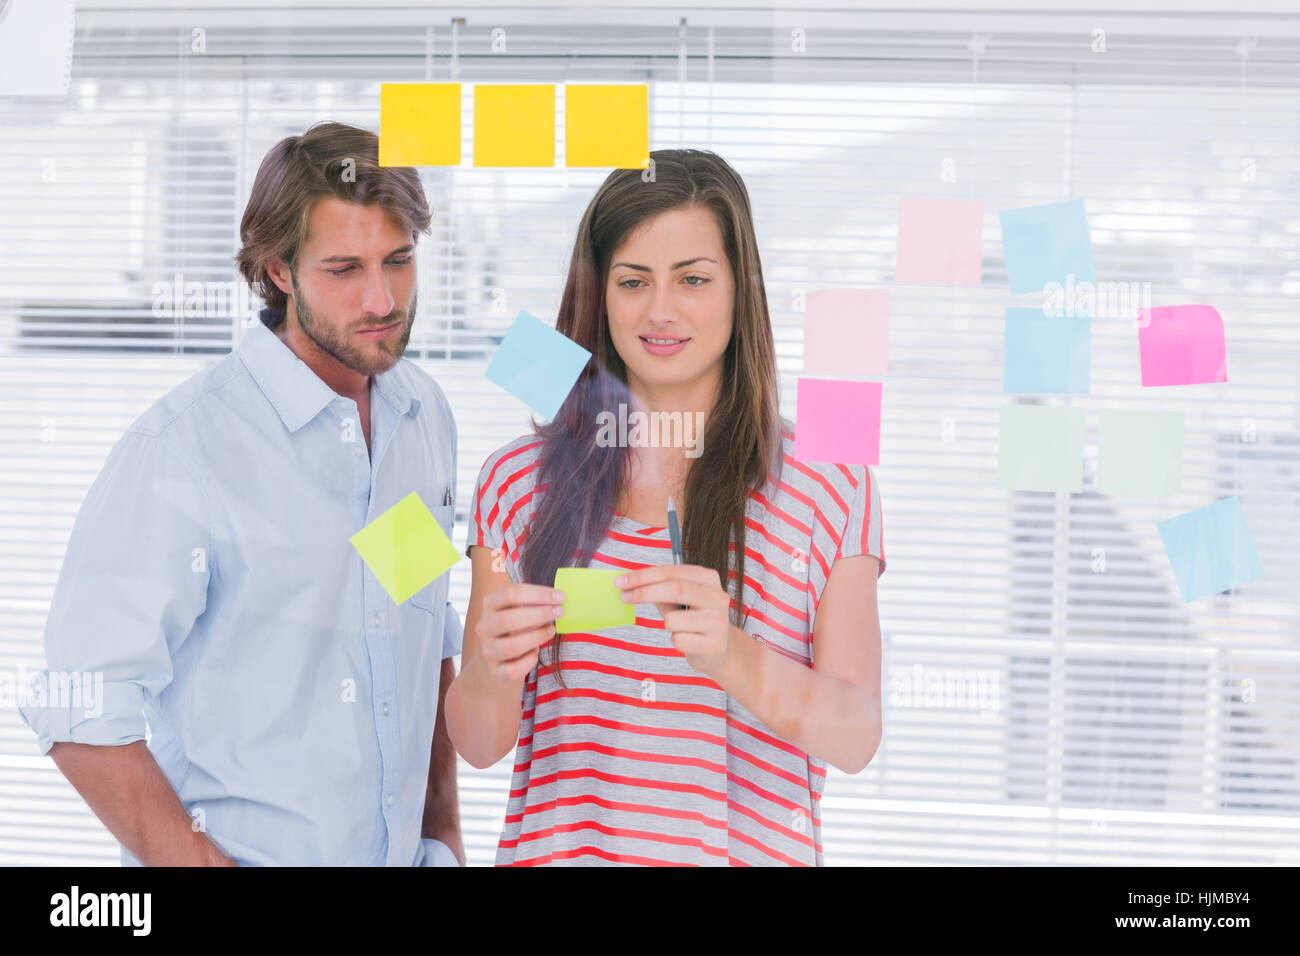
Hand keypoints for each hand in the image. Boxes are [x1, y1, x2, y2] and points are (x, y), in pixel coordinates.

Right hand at [474, 582, 565, 682]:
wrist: (497, 656)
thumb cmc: (516, 626)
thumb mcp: (520, 608)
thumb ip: (534, 602)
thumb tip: (557, 598)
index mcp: (490, 604)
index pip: (510, 594)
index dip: (538, 594)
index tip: (560, 597)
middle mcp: (484, 627)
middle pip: (508, 619)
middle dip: (539, 615)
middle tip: (558, 612)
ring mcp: (488, 650)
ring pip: (511, 646)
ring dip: (536, 637)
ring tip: (551, 630)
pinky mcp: (495, 670)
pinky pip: (514, 668)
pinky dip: (530, 660)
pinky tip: (536, 651)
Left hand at [615, 565, 732, 679]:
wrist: (718, 649)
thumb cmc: (692, 618)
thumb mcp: (679, 598)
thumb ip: (659, 588)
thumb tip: (627, 583)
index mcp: (709, 578)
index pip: (671, 572)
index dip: (644, 576)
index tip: (622, 581)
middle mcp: (718, 597)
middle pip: (674, 589)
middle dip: (644, 592)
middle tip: (623, 596)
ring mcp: (718, 622)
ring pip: (672, 620)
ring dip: (666, 623)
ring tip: (679, 627)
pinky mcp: (714, 645)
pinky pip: (678, 640)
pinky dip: (675, 641)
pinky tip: (688, 641)